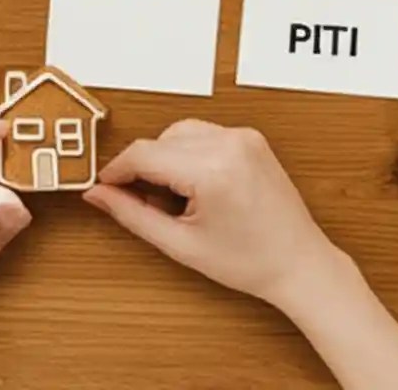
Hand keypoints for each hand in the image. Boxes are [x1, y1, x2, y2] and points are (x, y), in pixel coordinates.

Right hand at [83, 120, 341, 308]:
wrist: (299, 263)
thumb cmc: (249, 261)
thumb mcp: (180, 244)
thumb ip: (132, 214)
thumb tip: (97, 194)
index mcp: (212, 171)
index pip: (143, 154)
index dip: (115, 171)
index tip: (103, 187)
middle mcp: (229, 144)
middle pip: (158, 141)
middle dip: (140, 168)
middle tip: (137, 201)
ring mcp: (243, 137)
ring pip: (178, 133)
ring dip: (164, 158)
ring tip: (172, 197)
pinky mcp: (251, 138)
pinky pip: (202, 134)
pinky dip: (187, 153)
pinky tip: (193, 185)